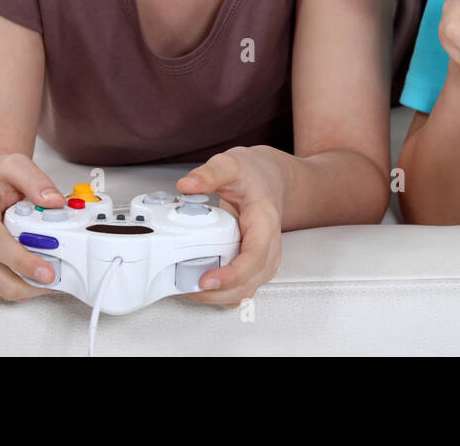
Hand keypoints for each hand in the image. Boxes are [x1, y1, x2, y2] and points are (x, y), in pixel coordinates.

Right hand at [0, 152, 67, 298]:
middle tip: (58, 279)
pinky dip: (16, 289)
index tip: (46, 272)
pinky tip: (32, 276)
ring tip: (50, 275)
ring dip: (26, 288)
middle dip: (30, 283)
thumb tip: (54, 202)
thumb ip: (36, 180)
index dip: (22, 261)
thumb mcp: (13, 165)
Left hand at [176, 145, 284, 307]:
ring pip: (247, 289)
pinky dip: (224, 294)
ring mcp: (264, 256)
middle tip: (189, 286)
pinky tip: (206, 288)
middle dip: (219, 292)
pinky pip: (243, 288)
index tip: (207, 280)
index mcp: (264, 222)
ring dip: (221, 297)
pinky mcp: (255, 263)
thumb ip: (209, 174)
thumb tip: (188, 185)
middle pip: (250, 281)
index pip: (254, 257)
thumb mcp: (231, 164)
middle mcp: (268, 244)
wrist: (271, 177)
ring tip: (192, 288)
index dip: (232, 274)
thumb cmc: (255, 174)